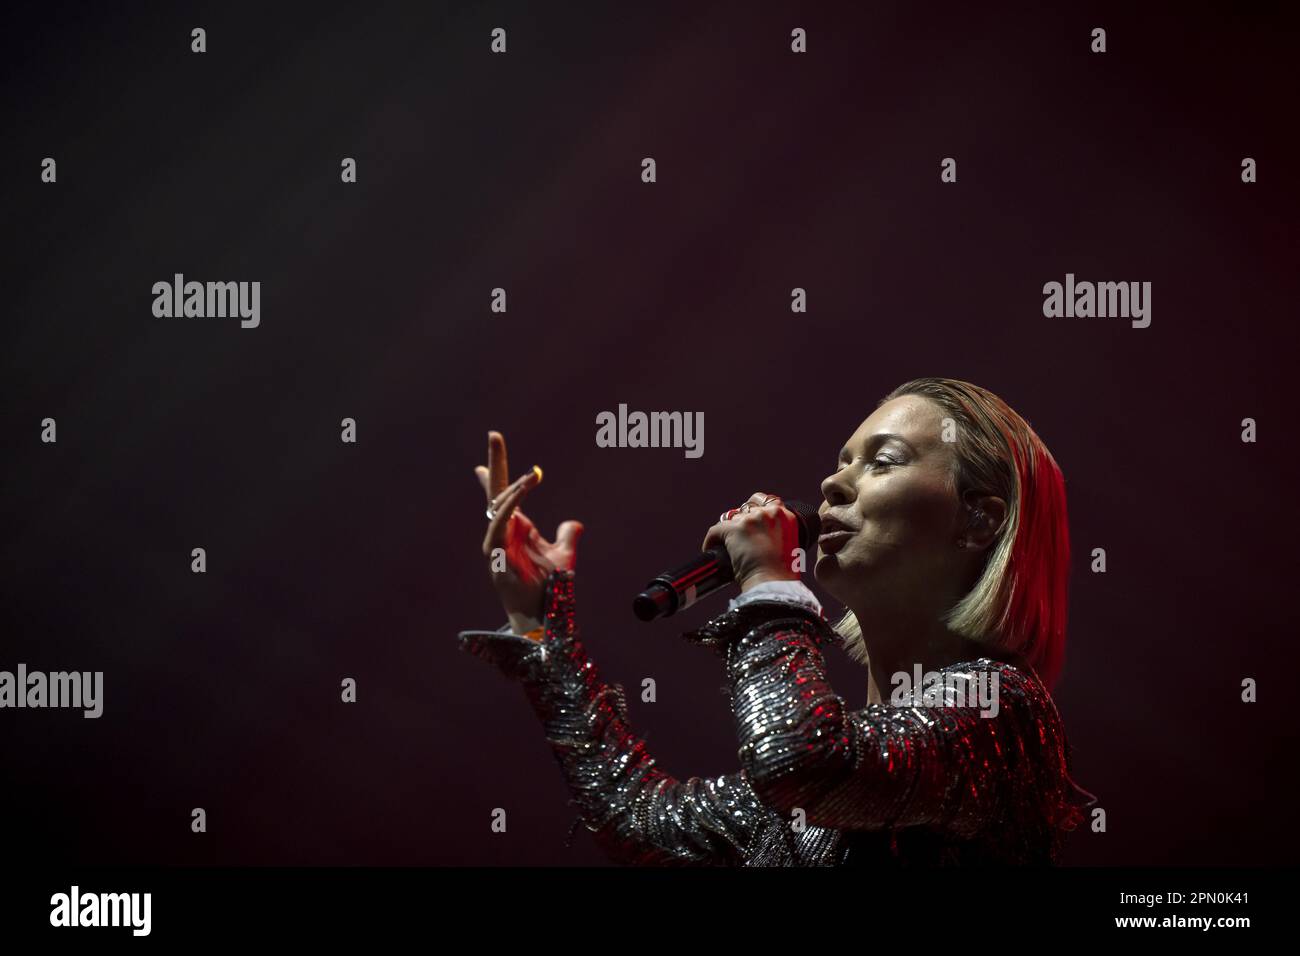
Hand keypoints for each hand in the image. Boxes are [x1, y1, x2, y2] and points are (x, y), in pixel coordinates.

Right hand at [476, 431, 583, 638]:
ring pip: (500, 508)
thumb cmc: (549, 588)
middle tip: (494, 434)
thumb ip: (567, 535)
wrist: (543, 617)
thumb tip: (573, 524)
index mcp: (516, 528)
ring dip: (516, 490)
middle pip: (496, 492)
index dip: (497, 474)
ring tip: (533, 476)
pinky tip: (518, 507)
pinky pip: (500, 529)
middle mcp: (503, 532)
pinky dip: (509, 514)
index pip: (504, 495)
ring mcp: (496, 544)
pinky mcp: (496, 558)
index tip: (483, 458)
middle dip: (496, 463)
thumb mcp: (564, 554)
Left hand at [701, 492, 801, 591]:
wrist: (773, 583)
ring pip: (731, 519)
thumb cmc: (782, 573)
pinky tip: (710, 549)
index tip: (750, 519)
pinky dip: (711, 540)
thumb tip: (759, 533)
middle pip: (747, 509)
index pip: (767, 501)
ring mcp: (751, 520)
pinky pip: (715, 530)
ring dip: (729, 532)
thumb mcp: (788, 546)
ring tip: (727, 547)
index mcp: (786, 516)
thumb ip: (777, 532)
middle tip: (739, 538)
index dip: (755, 508)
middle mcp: (769, 513)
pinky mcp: (734, 529)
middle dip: (742, 522)